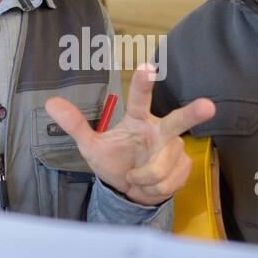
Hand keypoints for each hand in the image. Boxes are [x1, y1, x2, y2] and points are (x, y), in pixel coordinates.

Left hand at [44, 63, 214, 206]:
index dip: (144, 83)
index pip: (140, 98)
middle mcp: (160, 129)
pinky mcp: (184, 166)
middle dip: (193, 114)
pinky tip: (149, 186)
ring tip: (135, 179)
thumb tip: (49, 103)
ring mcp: (175, 148)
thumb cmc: (113, 161)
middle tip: (208, 106)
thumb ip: (75, 125)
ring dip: (143, 181)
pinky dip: (153, 190)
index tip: (147, 67)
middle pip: (177, 121)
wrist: (130, 190)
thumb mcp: (91, 146)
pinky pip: (168, 183)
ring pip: (161, 169)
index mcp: (138, 119)